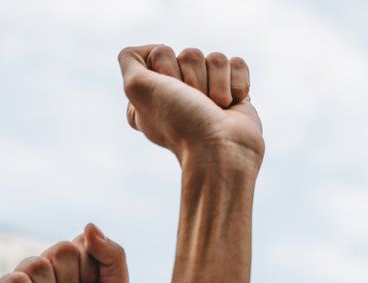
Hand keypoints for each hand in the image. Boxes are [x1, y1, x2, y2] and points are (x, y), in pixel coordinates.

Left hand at [118, 44, 263, 163]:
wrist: (221, 151)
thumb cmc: (180, 123)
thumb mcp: (137, 88)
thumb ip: (129, 58)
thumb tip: (156, 47)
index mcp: (155, 91)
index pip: (161, 52)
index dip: (167, 71)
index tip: (170, 97)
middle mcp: (182, 91)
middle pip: (190, 54)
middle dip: (194, 78)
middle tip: (196, 105)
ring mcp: (210, 92)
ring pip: (216, 59)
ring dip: (217, 85)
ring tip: (215, 110)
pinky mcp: (235, 92)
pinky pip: (238, 65)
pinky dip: (238, 84)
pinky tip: (232, 105)